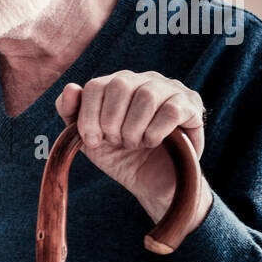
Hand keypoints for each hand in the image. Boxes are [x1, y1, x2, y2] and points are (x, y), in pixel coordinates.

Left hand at [54, 71, 211, 229]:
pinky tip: (152, 142)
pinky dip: (154, 132)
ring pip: (146, 96)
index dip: (89, 116)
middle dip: (111, 122)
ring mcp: (170, 89)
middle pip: (120, 85)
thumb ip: (71, 113)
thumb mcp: (88, 138)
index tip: (92, 141)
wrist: (153, 182)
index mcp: (117, 84)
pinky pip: (171, 111)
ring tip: (134, 143)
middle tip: (116, 142)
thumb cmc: (120, 156)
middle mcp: (144, 79)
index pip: (95, 85)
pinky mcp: (191, 105)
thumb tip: (70, 87)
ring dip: (133, 129)